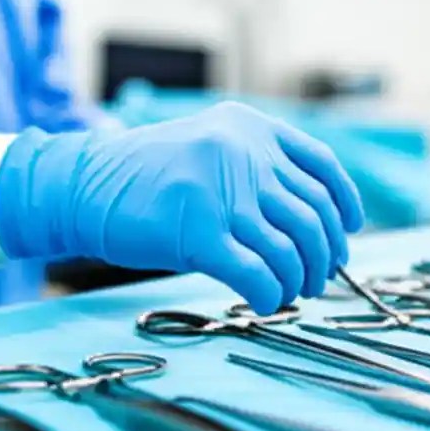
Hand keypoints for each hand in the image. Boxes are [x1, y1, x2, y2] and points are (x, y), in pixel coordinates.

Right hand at [0, 102, 364, 314]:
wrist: (82, 186)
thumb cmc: (145, 176)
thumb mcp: (207, 144)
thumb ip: (255, 165)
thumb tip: (311, 218)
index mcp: (250, 128)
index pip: (322, 167)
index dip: (343, 205)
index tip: (347, 232)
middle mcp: (243, 154)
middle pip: (314, 215)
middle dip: (324, 256)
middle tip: (317, 278)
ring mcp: (221, 193)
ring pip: (291, 249)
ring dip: (299, 280)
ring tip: (289, 292)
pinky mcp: (199, 233)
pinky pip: (257, 274)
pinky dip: (270, 294)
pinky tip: (264, 301)